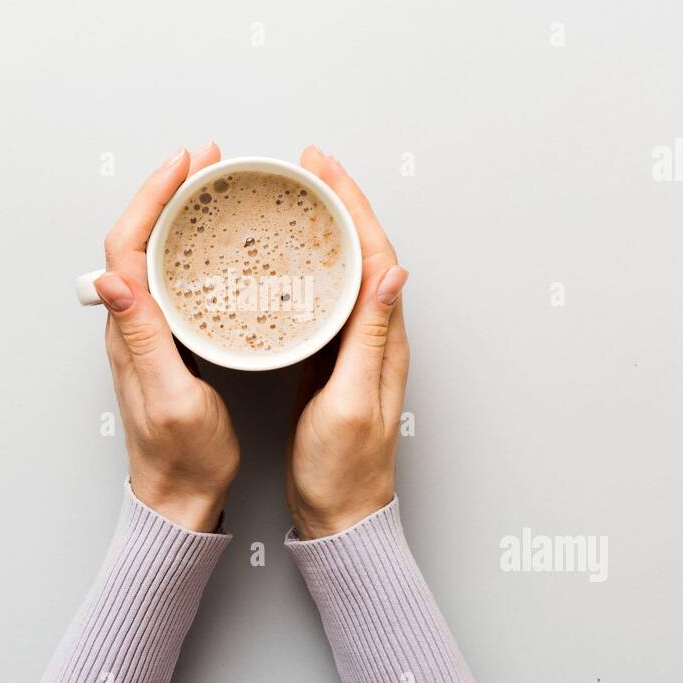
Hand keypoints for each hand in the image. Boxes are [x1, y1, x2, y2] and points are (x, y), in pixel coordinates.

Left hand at [94, 143, 239, 531]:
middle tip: (205, 160)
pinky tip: (213, 241)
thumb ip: (144, 338)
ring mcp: (148, 332)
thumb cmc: (183, 457)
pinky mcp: (167, 342)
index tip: (185, 166)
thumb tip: (111, 278)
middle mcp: (132, 325)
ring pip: (151, 253)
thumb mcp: (172, 397)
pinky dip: (188, 245)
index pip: (127, 246)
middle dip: (166, 190)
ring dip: (175, 211)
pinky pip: (170, 276)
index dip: (153, 198)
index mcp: (131, 332)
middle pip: (136, 238)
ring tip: (209, 183)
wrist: (180, 496)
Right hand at [287, 146, 409, 538]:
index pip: (375, 256)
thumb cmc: (344, 470)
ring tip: (300, 195)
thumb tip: (393, 274)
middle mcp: (376, 337)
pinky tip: (290, 259)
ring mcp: (354, 348)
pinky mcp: (332, 362)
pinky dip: (311, 266)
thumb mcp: (352, 403)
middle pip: (363, 251)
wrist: (340, 515)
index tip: (325, 171)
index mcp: (384, 342)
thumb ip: (370, 339)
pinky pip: (326, 298)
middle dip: (340, 202)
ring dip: (327, 227)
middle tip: (310, 166)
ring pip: (345, 270)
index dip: (352, 207)